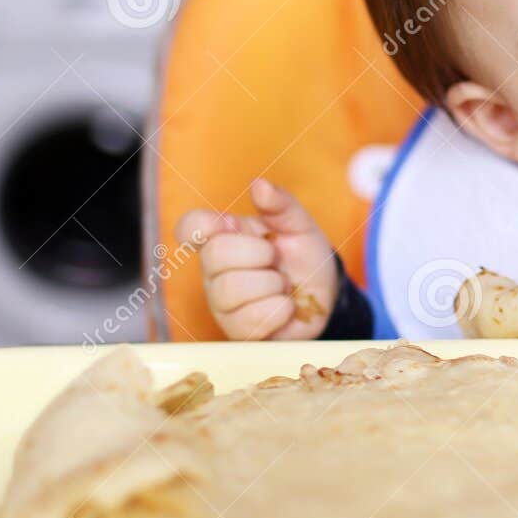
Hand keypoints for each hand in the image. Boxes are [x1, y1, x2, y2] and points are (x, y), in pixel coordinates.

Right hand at [174, 178, 337, 340]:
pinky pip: (251, 320)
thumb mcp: (299, 225)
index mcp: (223, 238)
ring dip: (272, 284)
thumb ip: (280, 204)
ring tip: (282, 285)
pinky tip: (285, 306)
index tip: (223, 224)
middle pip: (216, 255)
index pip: (190, 227)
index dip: (197, 225)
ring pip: (232, 289)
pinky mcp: (238, 332)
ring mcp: (223, 304)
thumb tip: (259, 185)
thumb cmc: (303, 257)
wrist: (326, 295)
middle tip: (276, 259)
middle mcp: (215, 271)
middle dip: (260, 253)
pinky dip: (279, 310)